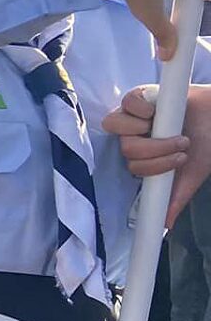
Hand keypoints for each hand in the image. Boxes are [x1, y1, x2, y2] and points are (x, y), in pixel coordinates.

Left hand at [102, 83, 210, 225]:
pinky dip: (141, 108)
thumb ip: (176, 196)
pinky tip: (158, 110)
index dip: (153, 166)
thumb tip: (165, 224)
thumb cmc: (204, 143)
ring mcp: (133, 116)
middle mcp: (133, 136)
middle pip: (126, 149)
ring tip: (171, 127)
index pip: (133, 167)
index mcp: (143, 156)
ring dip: (148, 129)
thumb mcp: (192, 173)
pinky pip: (127, 102)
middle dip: (156, 150)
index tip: (180, 161)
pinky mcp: (137, 96)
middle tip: (182, 144)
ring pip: (117, 127)